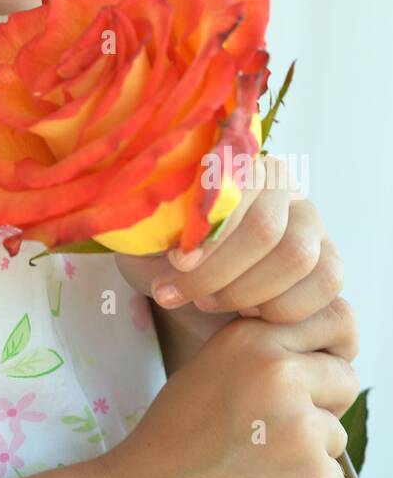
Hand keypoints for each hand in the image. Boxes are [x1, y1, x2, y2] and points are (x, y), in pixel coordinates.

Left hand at [113, 154, 345, 325]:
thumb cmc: (163, 255)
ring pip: (298, 257)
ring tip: (206, 303)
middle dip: (218, 273)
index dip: (207, 236)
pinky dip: (283, 309)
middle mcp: (282, 184)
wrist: (189, 290)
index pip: (233, 193)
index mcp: (238, 161)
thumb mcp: (147, 238)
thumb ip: (154, 227)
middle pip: (266, 229)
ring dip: (247, 292)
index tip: (175, 264)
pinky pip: (325, 284)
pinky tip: (246, 315)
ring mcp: (313, 222)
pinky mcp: (329, 261)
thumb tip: (168, 237)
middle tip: (180, 295)